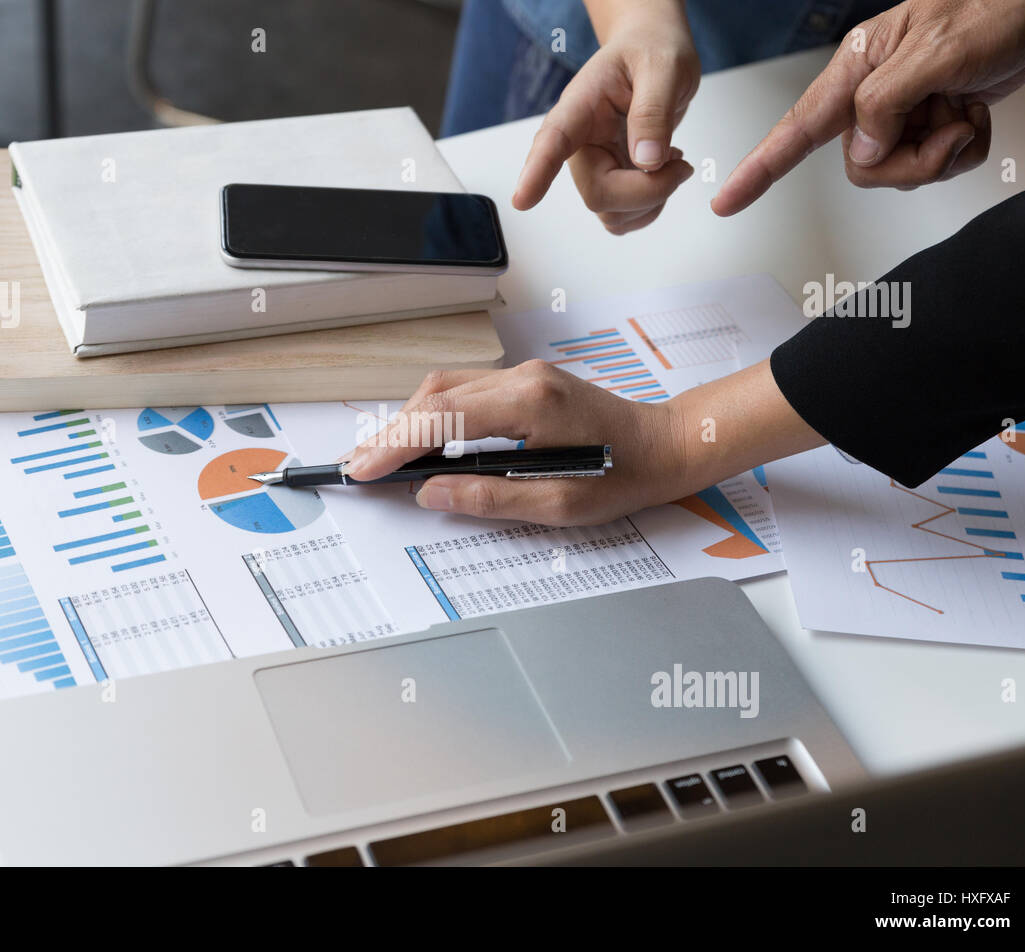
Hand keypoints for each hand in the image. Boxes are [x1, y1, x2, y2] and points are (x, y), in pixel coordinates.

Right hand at [342, 361, 685, 524]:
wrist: (666, 444)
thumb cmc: (626, 475)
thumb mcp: (560, 503)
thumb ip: (491, 499)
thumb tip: (432, 493)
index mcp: (531, 404)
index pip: (442, 419)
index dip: (395, 444)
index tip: (364, 469)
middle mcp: (522, 378)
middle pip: (434, 397)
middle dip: (390, 433)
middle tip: (357, 467)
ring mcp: (522, 374)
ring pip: (444, 388)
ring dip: (407, 421)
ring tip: (379, 458)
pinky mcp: (524, 382)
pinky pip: (463, 391)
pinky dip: (432, 415)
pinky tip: (420, 442)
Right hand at [512, 0, 698, 233]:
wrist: (653, 50)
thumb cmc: (651, 50)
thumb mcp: (663, 66)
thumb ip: (653, 112)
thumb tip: (647, 161)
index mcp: (581, 108)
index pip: (553, 142)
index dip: (537, 172)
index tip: (522, 200)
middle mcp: (580, 144)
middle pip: (597, 194)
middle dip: (646, 191)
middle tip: (681, 164)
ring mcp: (596, 167)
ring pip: (612, 214)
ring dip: (651, 201)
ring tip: (674, 162)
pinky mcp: (612, 181)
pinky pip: (625, 216)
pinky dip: (652, 206)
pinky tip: (664, 173)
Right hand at [712, 0, 1024, 215]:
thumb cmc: (997, 6)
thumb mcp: (937, 51)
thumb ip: (886, 103)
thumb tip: (860, 148)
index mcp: (857, 68)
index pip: (795, 128)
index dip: (758, 170)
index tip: (727, 201)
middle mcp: (872, 94)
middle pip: (861, 166)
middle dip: (910, 164)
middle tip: (947, 131)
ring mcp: (903, 110)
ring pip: (897, 171)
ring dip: (942, 154)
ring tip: (965, 114)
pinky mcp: (932, 121)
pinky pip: (933, 164)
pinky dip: (963, 148)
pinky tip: (973, 114)